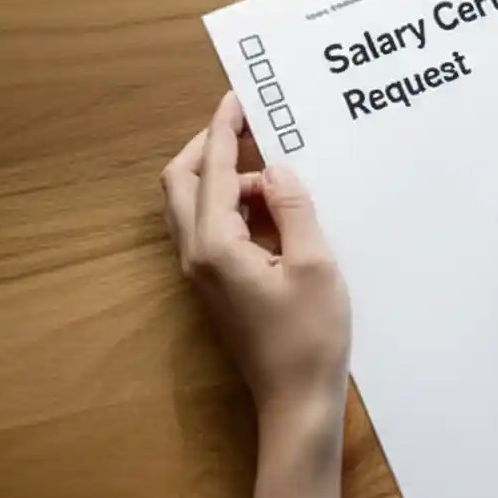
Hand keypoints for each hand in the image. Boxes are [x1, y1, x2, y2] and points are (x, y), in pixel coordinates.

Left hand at [161, 93, 350, 419]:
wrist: (295, 400)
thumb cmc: (310, 336)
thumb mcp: (315, 264)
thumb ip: (293, 208)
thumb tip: (278, 168)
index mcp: (216, 246)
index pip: (214, 171)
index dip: (225, 130)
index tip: (238, 97)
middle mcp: (196, 255)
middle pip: (182, 183)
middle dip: (209, 146)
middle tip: (246, 125)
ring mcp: (201, 273)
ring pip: (192, 205)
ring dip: (221, 176)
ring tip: (272, 168)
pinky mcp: (215, 285)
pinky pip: (210, 227)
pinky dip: (231, 203)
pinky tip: (271, 206)